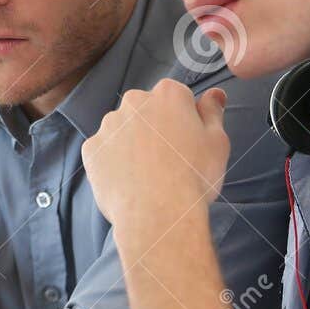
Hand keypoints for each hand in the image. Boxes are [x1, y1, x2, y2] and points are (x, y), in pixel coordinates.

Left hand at [81, 80, 229, 233]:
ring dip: (132, 145)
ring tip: (147, 175)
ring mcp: (109, 125)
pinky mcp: (92, 149)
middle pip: (146, 110)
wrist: (159, 214)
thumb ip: (212, 113)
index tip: (187, 142)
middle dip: (154, 128)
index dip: (183, 121)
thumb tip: (214, 94)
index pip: (176, 97)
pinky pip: (103, 152)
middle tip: (167, 160)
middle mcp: (134, 102)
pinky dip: (113, 163)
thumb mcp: (217, 143)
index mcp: (168, 94)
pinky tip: (128, 182)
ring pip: (122, 130)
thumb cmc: (193, 177)